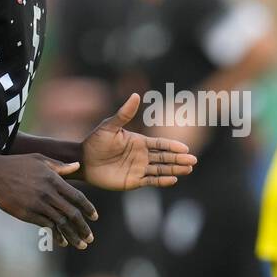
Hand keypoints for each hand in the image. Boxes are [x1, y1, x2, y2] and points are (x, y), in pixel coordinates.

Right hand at [0, 153, 97, 248]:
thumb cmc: (16, 164)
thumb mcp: (39, 159)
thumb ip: (59, 166)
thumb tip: (77, 166)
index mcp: (54, 180)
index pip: (77, 197)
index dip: (88, 208)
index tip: (94, 217)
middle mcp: (49, 193)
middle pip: (72, 214)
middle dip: (83, 228)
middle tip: (90, 238)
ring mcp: (38, 205)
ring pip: (61, 223)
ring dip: (72, 236)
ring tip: (81, 245)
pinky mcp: (27, 214)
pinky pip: (46, 227)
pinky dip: (56, 235)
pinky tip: (61, 242)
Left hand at [82, 93, 197, 190]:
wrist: (83, 161)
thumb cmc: (95, 142)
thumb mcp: (110, 126)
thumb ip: (124, 113)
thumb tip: (136, 95)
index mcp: (139, 142)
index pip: (161, 144)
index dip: (173, 146)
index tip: (185, 148)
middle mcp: (142, 156)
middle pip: (165, 157)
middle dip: (179, 159)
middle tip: (193, 161)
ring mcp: (139, 169)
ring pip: (162, 169)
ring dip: (175, 170)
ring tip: (189, 170)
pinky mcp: (133, 181)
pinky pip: (151, 181)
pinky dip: (162, 181)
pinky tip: (173, 180)